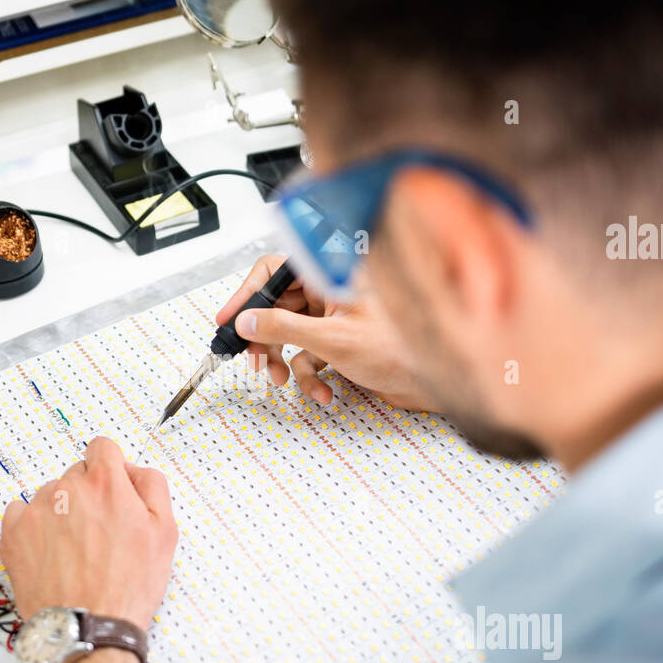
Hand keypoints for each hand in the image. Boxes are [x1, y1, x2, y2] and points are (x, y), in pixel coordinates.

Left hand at [0, 437, 177, 630]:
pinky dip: (33, 526)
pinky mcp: (13, 533)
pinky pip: (21, 512)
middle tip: (101, 531)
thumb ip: (152, 486)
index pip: (102, 447)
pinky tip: (51, 551)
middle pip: (77, 473)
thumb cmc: (127, 588)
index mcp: (106, 484)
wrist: (87, 627)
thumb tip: (135, 469)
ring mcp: (36, 510)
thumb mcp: (165, 532)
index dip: (110, 466)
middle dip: (89, 494)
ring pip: (51, 495)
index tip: (111, 486)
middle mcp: (68, 490)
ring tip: (76, 550)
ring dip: (62, 511)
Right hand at [215, 254, 437, 410]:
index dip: (247, 294)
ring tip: (283, 381)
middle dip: (263, 338)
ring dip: (284, 363)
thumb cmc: (402, 350)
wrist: (434, 383)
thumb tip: (247, 320)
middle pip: (276, 305)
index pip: (273, 269)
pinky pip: (308, 355)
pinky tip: (323, 393)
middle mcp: (330, 289)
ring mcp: (333, 315)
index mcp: (330, 272)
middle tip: (251, 359)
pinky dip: (310, 377)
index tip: (228, 319)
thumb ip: (283, 327)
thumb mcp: (332, 339)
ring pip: (288, 334)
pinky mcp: (338, 340)